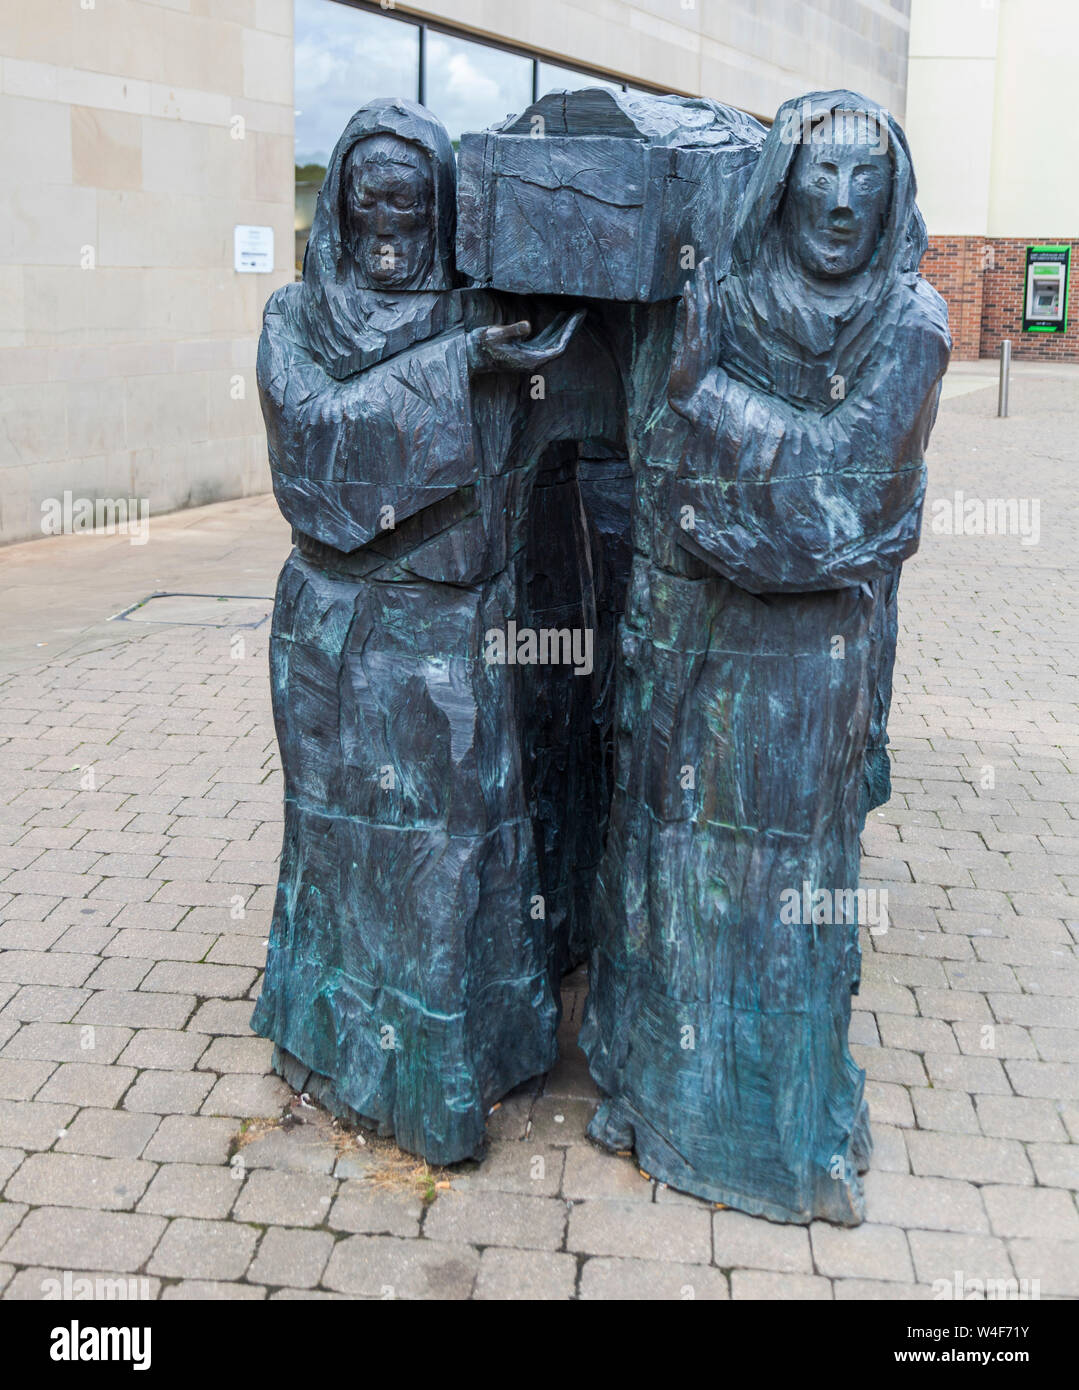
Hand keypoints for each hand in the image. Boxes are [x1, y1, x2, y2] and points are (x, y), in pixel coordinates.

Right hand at [468, 311, 584, 374]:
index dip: (569, 333)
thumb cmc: (481, 345)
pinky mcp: (524, 351)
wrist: (470, 354)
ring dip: (563, 327)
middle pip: (558, 345)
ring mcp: (529, 356)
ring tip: (575, 312)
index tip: (577, 318)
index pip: (558, 348)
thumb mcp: (495, 334)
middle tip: (582, 311)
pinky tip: (559, 317)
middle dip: (570, 328)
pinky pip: (544, 340)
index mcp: (530, 360)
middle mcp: (533, 360)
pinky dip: (553, 329)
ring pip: (552, 342)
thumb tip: (527, 326)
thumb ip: (512, 330)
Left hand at [669, 259, 719, 411]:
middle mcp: (709, 336)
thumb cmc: (691, 382)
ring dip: (704, 284)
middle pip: (713, 302)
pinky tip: (689, 287)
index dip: (711, 289)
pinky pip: (695, 319)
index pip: (713, 308)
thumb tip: (685, 318)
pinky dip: (693, 302)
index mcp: (710, 337)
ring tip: (701, 265)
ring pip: (708, 306)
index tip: (708, 271)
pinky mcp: (695, 346)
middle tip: (706, 259)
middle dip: (710, 280)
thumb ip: (689, 336)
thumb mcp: (689, 355)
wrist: (695, 400)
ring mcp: (703, 340)